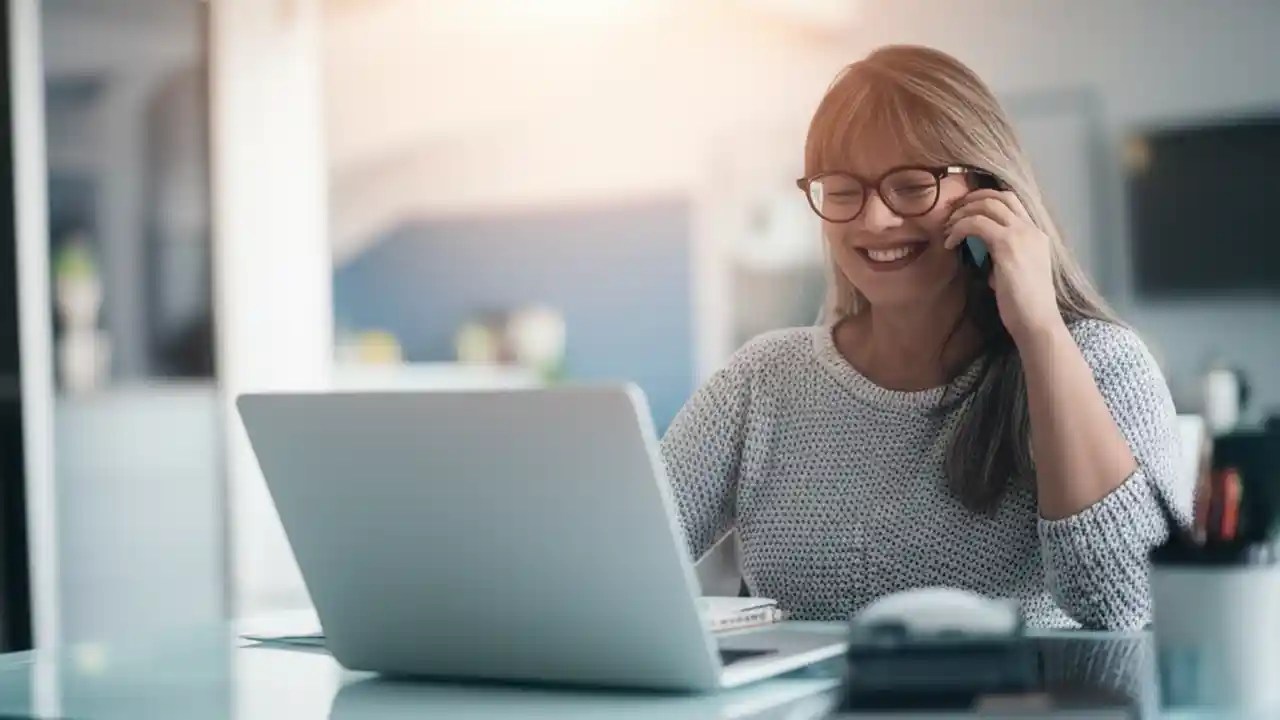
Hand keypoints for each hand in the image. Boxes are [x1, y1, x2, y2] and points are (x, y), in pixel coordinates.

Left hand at [943, 189, 1063, 346]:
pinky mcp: (1007, 245)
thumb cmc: (1025, 305)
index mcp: (1036, 234)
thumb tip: (983, 254)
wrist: (1037, 321)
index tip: (964, 212)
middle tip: (951, 215)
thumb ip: (1002, 256)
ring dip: (962, 214)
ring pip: (987, 205)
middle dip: (971, 200)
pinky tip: (949, 244)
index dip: (985, 199)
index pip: (1011, 201)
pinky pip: (976, 224)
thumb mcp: (1014, 272)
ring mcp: (1021, 235)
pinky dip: (959, 229)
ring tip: (948, 230)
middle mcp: (1031, 229)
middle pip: (999, 196)